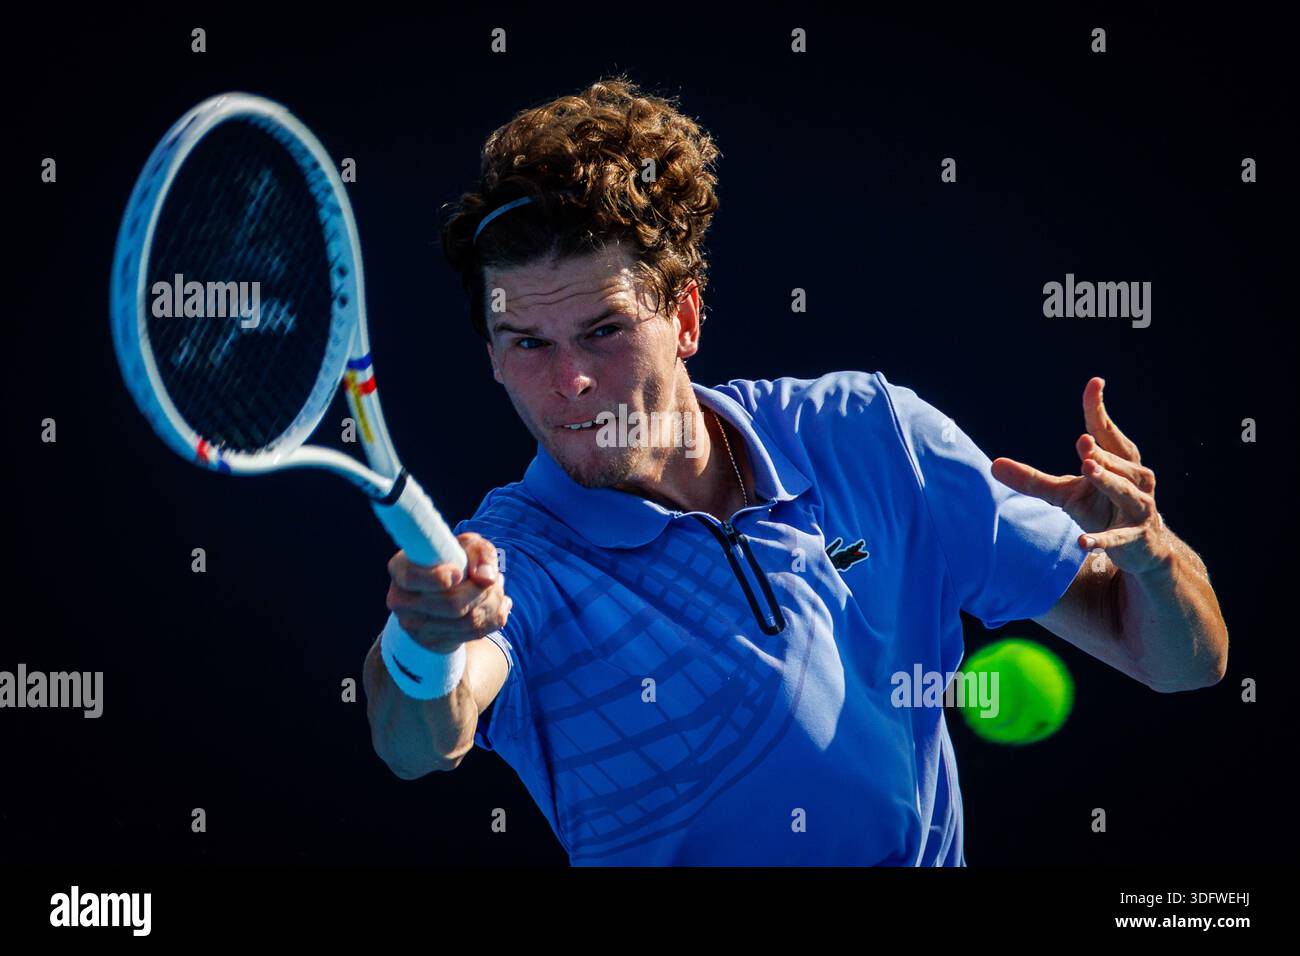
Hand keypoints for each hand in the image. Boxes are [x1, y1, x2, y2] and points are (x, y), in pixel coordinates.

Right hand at [384, 532, 512, 652]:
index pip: (412, 578)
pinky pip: (475, 634)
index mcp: (401, 569)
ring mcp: (416, 627)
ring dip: (493, 603)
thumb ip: (479, 552)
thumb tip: (486, 577)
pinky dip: (494, 618)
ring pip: (468, 621)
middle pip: (451, 604)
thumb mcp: (465, 546)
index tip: (457, 572)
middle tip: (496, 578)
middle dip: (483, 590)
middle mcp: (401, 601)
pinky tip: (497, 605)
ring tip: (498, 589)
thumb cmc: (453, 561)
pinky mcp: (434, 643)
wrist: (444, 596)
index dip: (439, 577)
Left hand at [990, 377, 1173, 577]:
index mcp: (1119, 461)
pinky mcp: (1133, 537)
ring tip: (1088, 469)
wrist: (1140, 548)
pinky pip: (1116, 538)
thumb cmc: (1101, 509)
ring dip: (1108, 480)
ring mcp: (1137, 508)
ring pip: (1124, 491)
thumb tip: (992, 464)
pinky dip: (1101, 540)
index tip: (1094, 382)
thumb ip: (1032, 479)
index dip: (1098, 409)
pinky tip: (1082, 543)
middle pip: (1118, 459)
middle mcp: (1135, 479)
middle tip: (1082, 442)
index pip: (1107, 432)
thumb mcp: (1064, 493)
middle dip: (1101, 452)